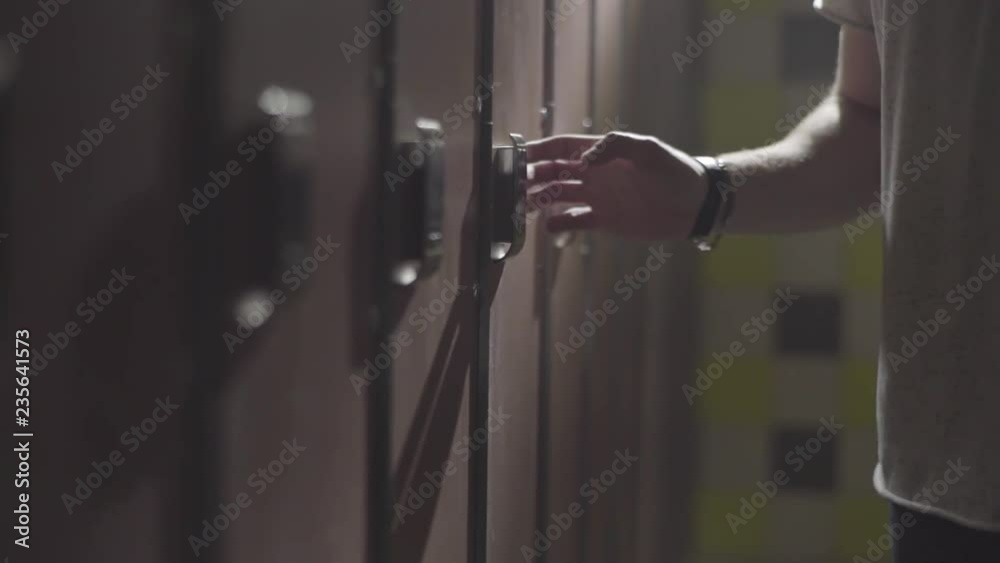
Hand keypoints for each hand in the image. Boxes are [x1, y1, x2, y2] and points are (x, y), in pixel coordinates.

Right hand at [525, 132, 707, 239]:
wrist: (694, 204)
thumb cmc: (674, 171)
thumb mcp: (648, 151)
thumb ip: (615, 148)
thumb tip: (583, 160)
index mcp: (600, 152)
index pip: (560, 149)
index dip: (538, 152)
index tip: (517, 157)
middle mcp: (593, 174)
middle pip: (552, 173)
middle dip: (531, 178)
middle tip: (511, 187)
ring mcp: (596, 197)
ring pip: (558, 196)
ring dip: (538, 200)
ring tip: (521, 207)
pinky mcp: (604, 220)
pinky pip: (574, 221)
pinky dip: (560, 225)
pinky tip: (548, 227)